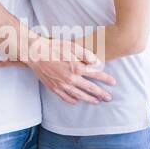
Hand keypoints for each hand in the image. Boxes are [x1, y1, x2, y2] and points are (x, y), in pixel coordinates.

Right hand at [0, 34, 114, 104]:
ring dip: (89, 99)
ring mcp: (62, 85)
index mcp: (77, 67)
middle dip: (101, 94)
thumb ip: (87, 55)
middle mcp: (71, 79)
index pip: (96, 75)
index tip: (113, 83)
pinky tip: (77, 101)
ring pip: (79, 96)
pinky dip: (73, 101)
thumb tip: (98, 63)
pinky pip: (66, 98)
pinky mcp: (54, 88)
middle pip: (90, 89)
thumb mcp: (73, 46)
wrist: (36, 53)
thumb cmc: (54, 47)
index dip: (106, 79)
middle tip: (109, 98)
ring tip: (97, 102)